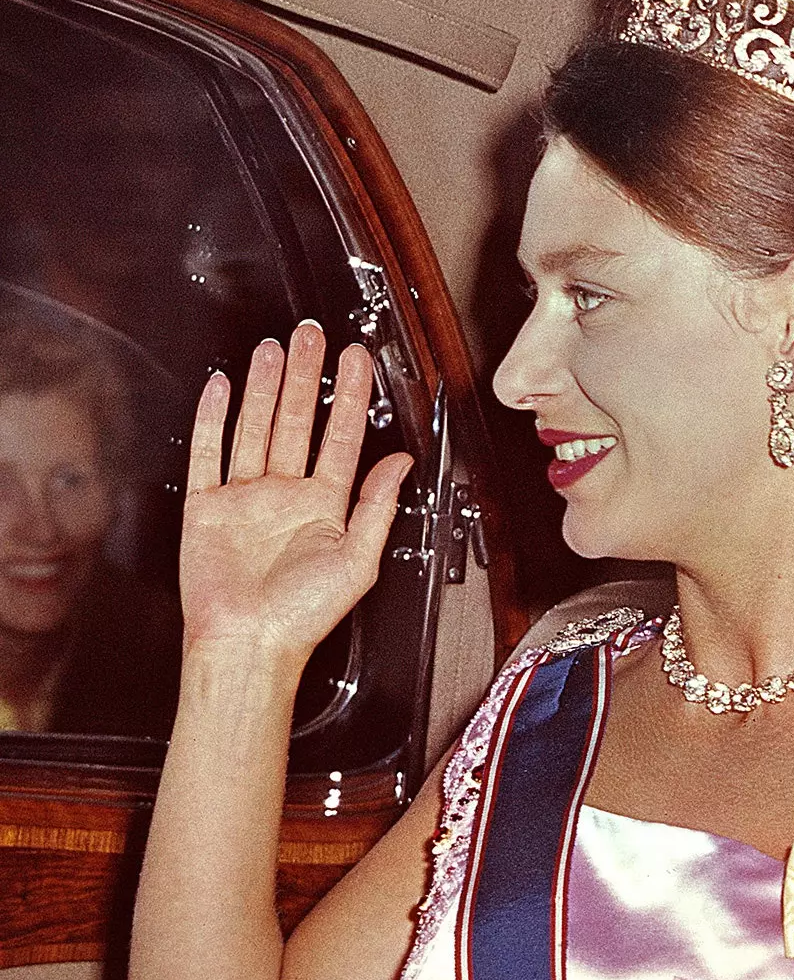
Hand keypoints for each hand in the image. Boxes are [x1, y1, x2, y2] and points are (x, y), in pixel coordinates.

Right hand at [180, 323, 411, 664]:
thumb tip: (401, 462)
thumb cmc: (302, 617)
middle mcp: (286, 496)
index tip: (358, 360)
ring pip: (257, 427)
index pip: (343, 437)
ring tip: (274, 348)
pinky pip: (210, 453)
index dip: (351, 397)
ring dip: (265, 387)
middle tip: (312, 335)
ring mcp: (246, 497)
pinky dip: (214, 418)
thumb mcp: (359, 561)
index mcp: (325, 507)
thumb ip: (378, 506)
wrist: (247, 644)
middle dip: (306, 376)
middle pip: (298, 421)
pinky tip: (222, 388)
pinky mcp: (207, 506)